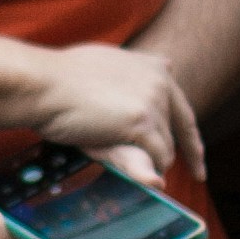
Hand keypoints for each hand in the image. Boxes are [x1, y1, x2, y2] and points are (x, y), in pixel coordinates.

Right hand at [29, 38, 204, 190]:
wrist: (41, 84)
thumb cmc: (61, 79)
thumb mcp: (106, 64)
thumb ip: (137, 69)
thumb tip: (168, 64)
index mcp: (153, 67)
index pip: (182, 106)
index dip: (190, 134)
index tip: (197, 157)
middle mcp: (160, 80)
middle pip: (178, 129)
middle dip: (185, 154)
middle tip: (198, 174)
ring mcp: (152, 100)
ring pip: (166, 147)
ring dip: (148, 160)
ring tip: (116, 156)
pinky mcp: (142, 122)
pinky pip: (157, 157)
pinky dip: (148, 169)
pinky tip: (133, 170)